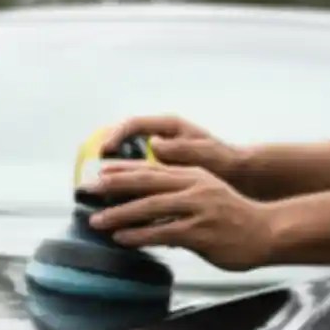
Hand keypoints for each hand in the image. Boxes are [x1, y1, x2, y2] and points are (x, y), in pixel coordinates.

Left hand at [83, 161, 275, 271]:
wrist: (267, 232)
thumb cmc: (233, 217)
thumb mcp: (207, 193)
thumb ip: (179, 192)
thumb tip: (147, 200)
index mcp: (193, 174)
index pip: (152, 168)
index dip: (123, 170)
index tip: (98, 173)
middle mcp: (194, 187)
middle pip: (146, 182)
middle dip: (113, 186)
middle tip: (87, 190)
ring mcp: (197, 209)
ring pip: (150, 208)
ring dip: (120, 214)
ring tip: (96, 221)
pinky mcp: (200, 233)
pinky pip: (162, 233)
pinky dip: (139, 235)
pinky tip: (121, 238)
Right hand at [102, 115, 243, 183]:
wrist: (239, 174)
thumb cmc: (225, 160)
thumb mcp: (206, 153)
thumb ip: (181, 150)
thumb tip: (154, 144)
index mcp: (169, 127)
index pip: (132, 125)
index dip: (114, 136)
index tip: (104, 151)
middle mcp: (159, 137)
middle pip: (122, 143)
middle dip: (104, 160)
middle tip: (90, 175)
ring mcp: (158, 154)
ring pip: (126, 162)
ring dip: (111, 177)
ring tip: (97, 193)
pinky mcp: (159, 172)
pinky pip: (135, 177)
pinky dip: (125, 188)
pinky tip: (117, 204)